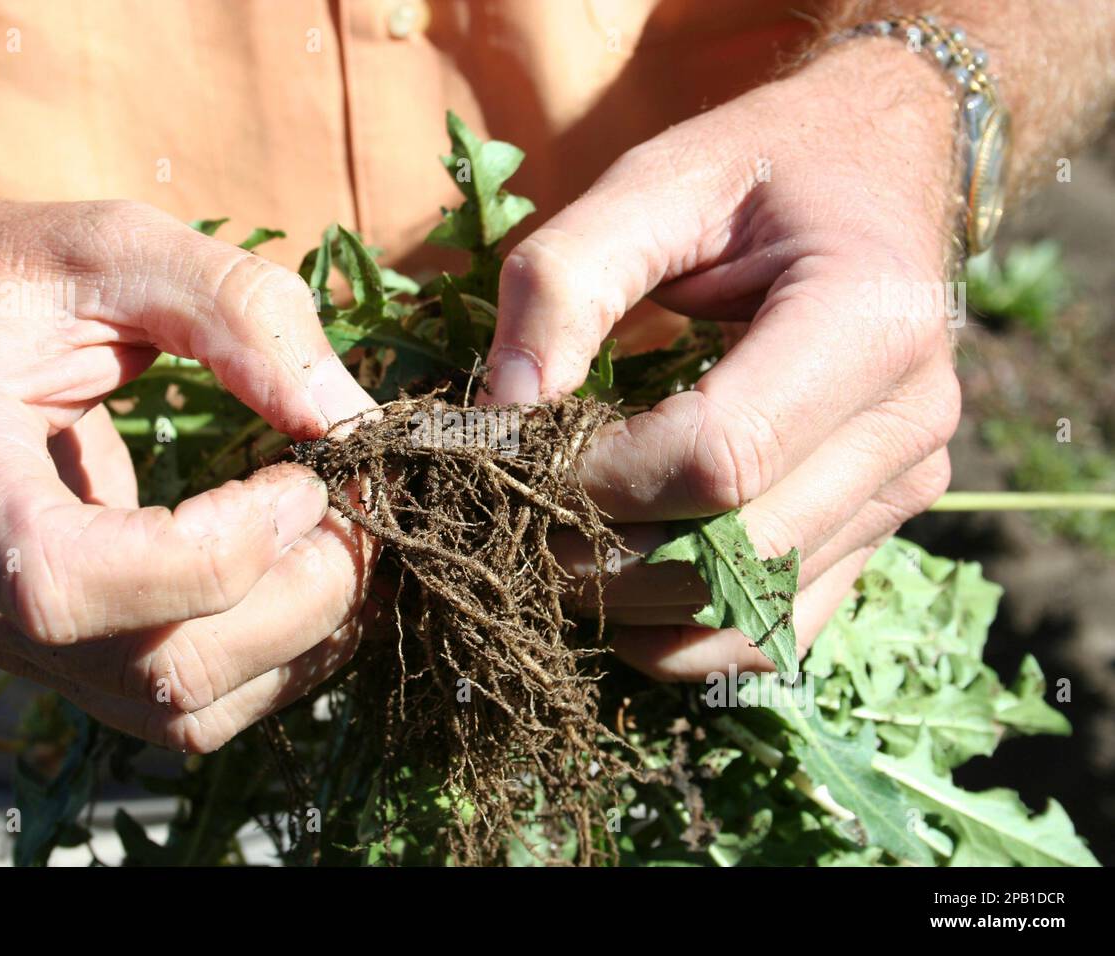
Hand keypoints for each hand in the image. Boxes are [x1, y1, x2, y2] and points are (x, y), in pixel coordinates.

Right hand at [0, 195, 374, 749]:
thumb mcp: (109, 245)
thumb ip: (230, 305)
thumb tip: (344, 415)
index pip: (65, 581)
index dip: (212, 552)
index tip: (300, 475)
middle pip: (157, 669)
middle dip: (297, 596)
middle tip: (361, 502)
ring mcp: (15, 641)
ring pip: (181, 707)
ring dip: (302, 636)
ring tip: (349, 536)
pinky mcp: (68, 656)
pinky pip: (185, 703)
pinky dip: (276, 655)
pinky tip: (309, 574)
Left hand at [484, 41, 962, 677]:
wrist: (876, 174)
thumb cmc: (759, 170)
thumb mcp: (654, 183)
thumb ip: (563, 282)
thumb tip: (498, 413)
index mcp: (870, 322)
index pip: (717, 455)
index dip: (596, 478)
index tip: (512, 458)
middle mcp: (909, 421)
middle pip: (734, 549)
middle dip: (601, 555)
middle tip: (509, 522)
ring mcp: (905, 486)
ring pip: (751, 607)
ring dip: (631, 608)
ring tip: (550, 557)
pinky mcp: (878, 524)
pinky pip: (778, 631)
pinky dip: (687, 638)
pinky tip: (618, 602)